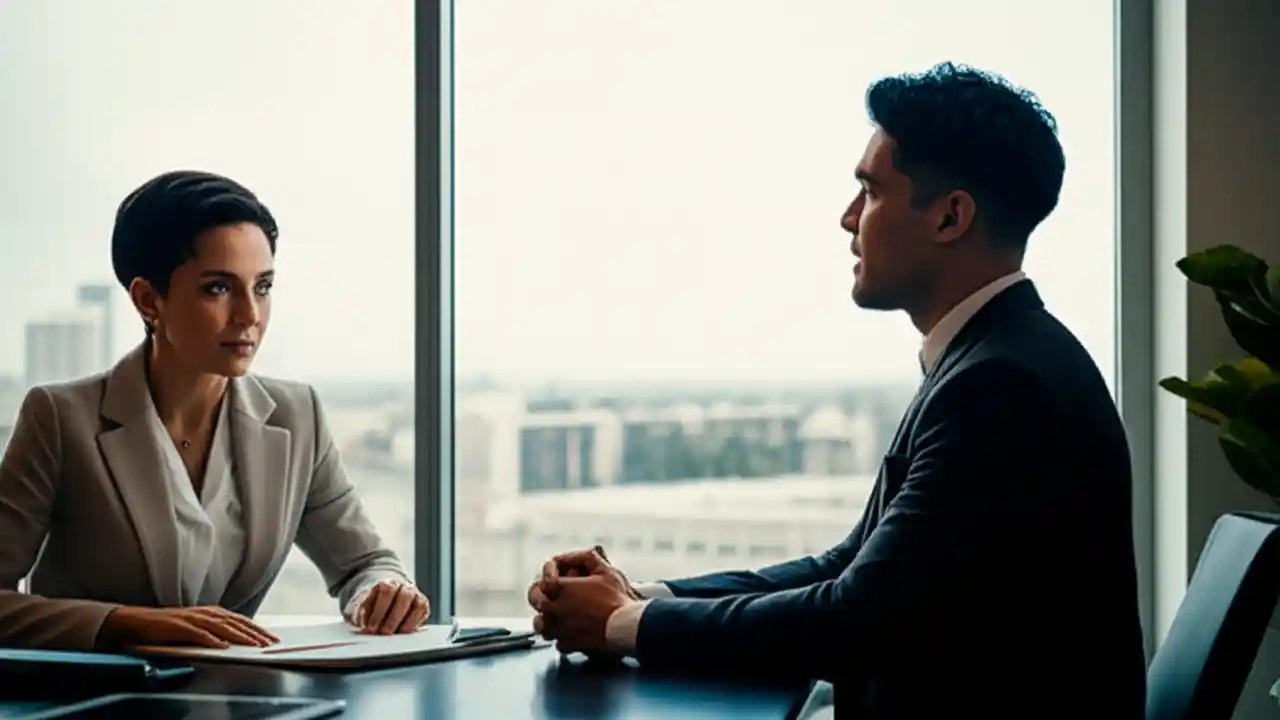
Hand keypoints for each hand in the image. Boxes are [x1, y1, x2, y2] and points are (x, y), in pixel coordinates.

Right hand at [96, 605, 278, 649]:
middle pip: (236, 623)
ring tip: (254, 646)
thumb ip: (215, 631)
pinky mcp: (178, 627)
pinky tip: (222, 647)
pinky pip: (197, 634)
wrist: (138, 622)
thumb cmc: (169, 627)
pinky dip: (211, 640)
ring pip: (221, 627)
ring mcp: (192, 619)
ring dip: (239, 637)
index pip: (240, 620)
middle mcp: (205, 613)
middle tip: (270, 644)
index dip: (258, 629)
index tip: (272, 639)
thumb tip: (235, 641)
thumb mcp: (196, 627)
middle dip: (255, 634)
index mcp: (211, 613)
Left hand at [353, 581, 430, 633]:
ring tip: (396, 634)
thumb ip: (365, 616)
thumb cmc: (375, 607)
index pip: (387, 591)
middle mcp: (405, 587)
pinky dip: (415, 623)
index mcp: (388, 584)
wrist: (387, 602)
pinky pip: (423, 613)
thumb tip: (366, 630)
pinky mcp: (424, 606)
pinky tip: (404, 632)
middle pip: (404, 597)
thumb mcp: (366, 609)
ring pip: (418, 604)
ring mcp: (416, 595)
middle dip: (394, 618)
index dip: (380, 610)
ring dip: (407, 622)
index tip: (372, 626)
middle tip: (385, 632)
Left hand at [529, 547, 638, 654]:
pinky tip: (569, 633)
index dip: (549, 571)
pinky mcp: (568, 644)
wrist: (624, 626)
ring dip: (545, 619)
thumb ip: (586, 557)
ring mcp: (559, 628)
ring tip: (553, 616)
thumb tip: (572, 556)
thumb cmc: (616, 598)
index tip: (556, 570)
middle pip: (534, 601)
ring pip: (541, 625)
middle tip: (546, 593)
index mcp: (561, 589)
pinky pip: (557, 642)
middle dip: (538, 594)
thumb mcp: (605, 570)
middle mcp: (554, 609)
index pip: (543, 578)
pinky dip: (561, 637)